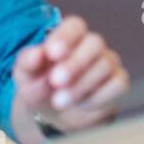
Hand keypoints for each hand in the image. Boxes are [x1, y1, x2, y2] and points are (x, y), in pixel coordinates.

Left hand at [12, 16, 128, 133]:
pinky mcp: (118, 83)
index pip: (75, 26)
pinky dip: (99, 96)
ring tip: (60, 101)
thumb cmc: (40, 86)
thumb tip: (37, 54)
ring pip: (105, 65)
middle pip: (95, 43)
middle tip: (56, 81)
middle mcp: (92, 46)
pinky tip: (82, 105)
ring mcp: (108, 63)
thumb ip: (27, 62)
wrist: (55, 116)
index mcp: (69, 36)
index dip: (65, 37)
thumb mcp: (25, 75)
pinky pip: (117, 84)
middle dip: (76, 63)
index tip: (52, 53)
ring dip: (81, 85)